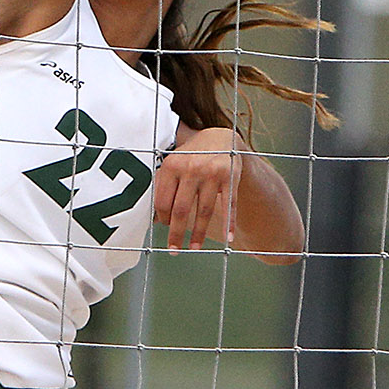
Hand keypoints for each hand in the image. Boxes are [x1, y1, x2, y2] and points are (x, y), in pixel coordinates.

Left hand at [153, 126, 243, 251]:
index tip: (165, 228)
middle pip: (181, 209)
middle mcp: (191, 168)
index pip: (163, 200)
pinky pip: (229, 205)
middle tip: (174, 250)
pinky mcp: (230, 176)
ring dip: (199, 233)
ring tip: (194, 247)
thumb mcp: (174, 162)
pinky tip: (228, 238)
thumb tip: (157, 218)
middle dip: (176, 233)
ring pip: (203, 211)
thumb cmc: (192, 155)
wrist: (221, 137)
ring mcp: (212, 172)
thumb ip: (164, 184)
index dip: (162, 218)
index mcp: (172, 165)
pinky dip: (229, 223)